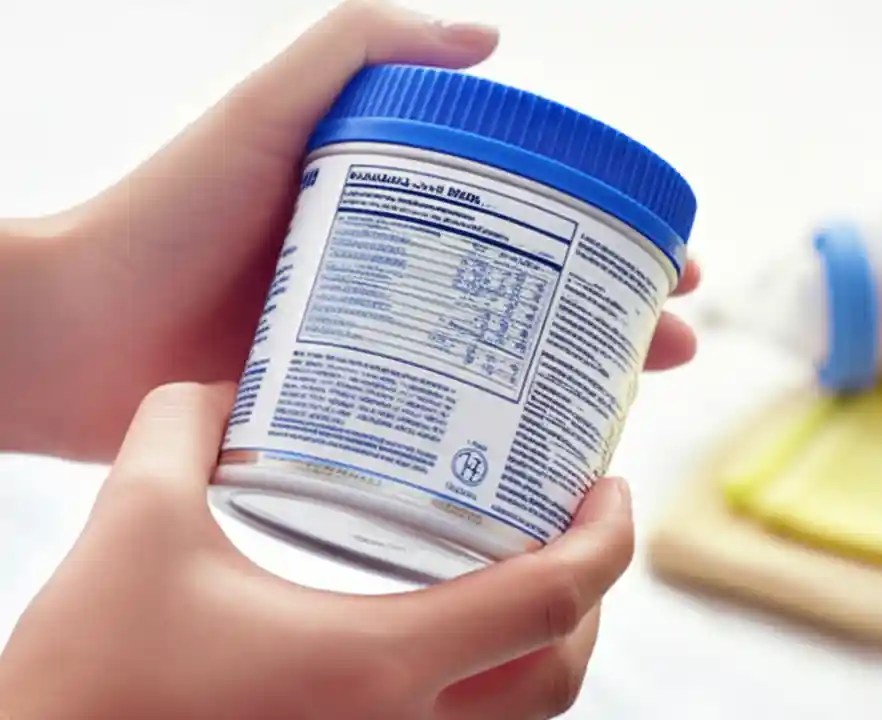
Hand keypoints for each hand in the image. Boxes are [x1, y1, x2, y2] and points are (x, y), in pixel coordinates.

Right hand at [0, 382, 633, 719]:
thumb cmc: (87, 680)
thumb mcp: (133, 529)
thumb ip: (180, 429)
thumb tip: (218, 385)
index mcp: (378, 662)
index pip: (550, 600)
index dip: (607, 539)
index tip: (612, 486)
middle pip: (562, 669)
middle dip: (593, 592)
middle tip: (581, 520)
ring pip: (525, 718)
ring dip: (550, 642)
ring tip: (530, 566)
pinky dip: (495, 685)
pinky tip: (450, 628)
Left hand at [3, 0, 698, 460]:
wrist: (67, 335)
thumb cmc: (162, 216)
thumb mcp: (270, 113)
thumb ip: (358, 46)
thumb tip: (493, 38)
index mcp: (397, 212)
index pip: (536, 220)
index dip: (613, 240)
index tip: (671, 262)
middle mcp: (398, 282)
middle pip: (541, 301)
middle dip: (621, 321)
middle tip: (674, 345)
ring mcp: (376, 355)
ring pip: (505, 372)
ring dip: (580, 388)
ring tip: (634, 402)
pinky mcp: (345, 419)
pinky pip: (443, 431)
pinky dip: (504, 448)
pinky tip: (550, 468)